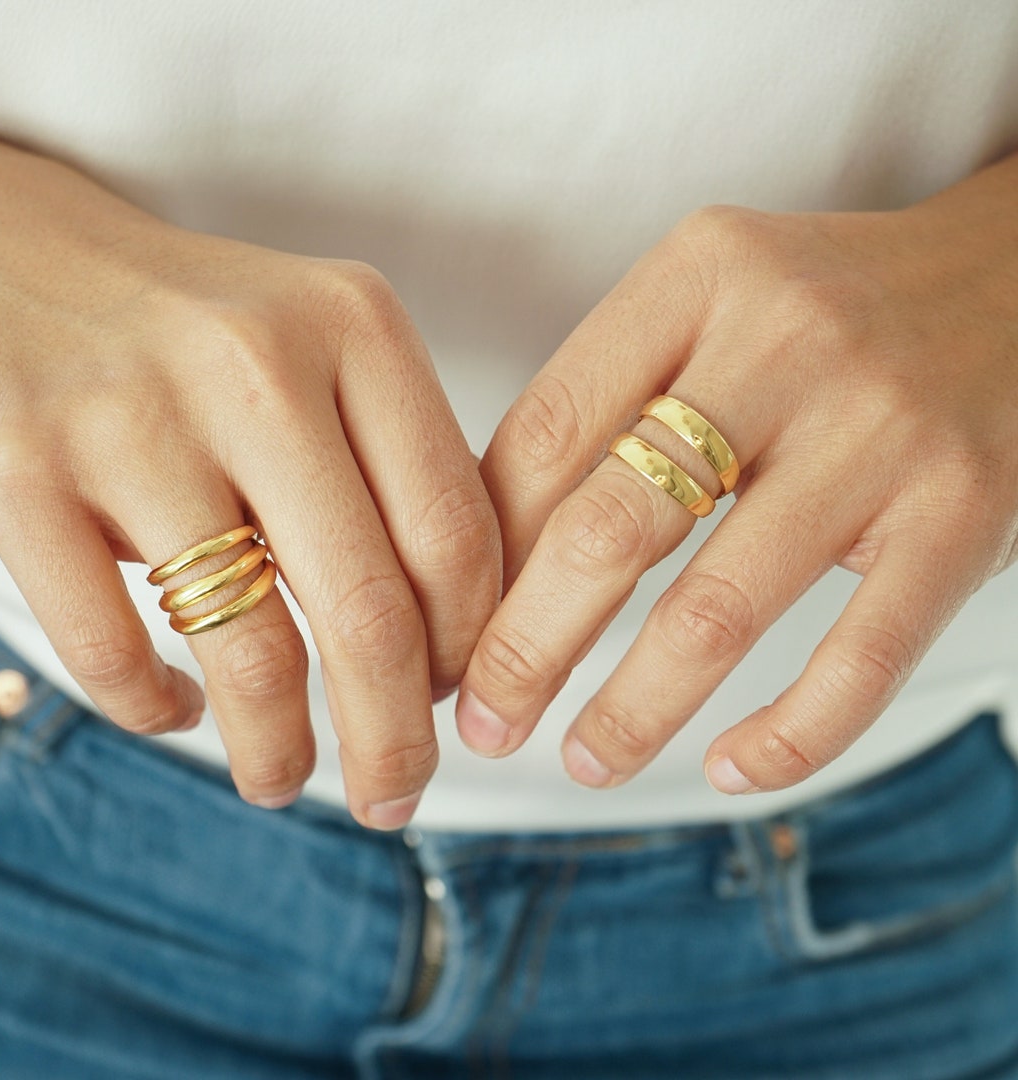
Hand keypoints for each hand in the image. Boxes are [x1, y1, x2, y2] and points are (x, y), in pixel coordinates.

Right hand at [0, 124, 500, 827]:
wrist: (4, 252)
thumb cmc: (196, 332)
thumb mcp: (321, 348)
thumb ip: (395, 466)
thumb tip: (452, 641)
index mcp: (355, 328)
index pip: (457, 535)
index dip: (468, 646)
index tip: (450, 697)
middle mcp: (255, 362)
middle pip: (372, 613)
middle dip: (396, 739)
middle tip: (395, 792)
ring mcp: (130, 417)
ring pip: (251, 653)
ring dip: (280, 750)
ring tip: (284, 779)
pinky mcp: (15, 471)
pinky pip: (114, 654)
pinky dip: (158, 712)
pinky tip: (178, 711)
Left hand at [458, 152, 1017, 794]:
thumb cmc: (822, 315)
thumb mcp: (707, 308)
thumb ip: (608, 401)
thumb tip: (494, 558)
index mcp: (698, 276)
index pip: (546, 433)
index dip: (481, 552)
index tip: (451, 629)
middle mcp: (787, 342)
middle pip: (611, 527)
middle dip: (527, 648)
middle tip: (486, 720)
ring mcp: (882, 433)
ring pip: (719, 610)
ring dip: (633, 710)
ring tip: (584, 761)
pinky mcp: (964, 516)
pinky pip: (860, 659)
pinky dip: (787, 735)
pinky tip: (730, 768)